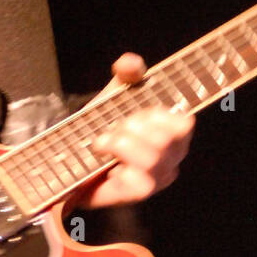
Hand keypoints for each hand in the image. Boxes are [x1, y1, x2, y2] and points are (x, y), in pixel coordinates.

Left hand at [74, 52, 194, 208]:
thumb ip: (127, 72)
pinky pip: (138, 181)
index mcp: (175, 131)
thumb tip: (131, 63)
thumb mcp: (116, 93)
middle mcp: (173, 156)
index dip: (156, 113)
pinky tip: (104, 160)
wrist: (73, 156)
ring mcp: (158, 178)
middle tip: (115, 128)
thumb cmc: (104, 124)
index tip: (136, 112)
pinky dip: (117, 165)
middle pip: (166, 138)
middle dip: (133, 126)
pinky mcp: (139, 194)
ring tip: (103, 142)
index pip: (183, 122)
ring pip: (153, 158)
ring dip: (122, 144)